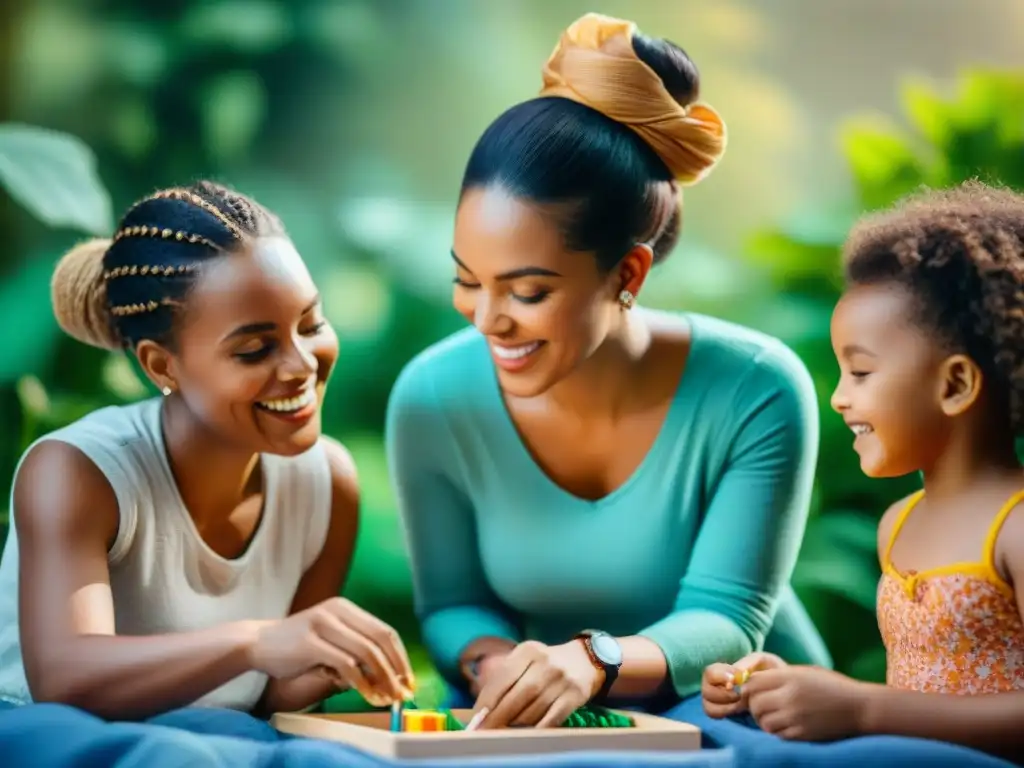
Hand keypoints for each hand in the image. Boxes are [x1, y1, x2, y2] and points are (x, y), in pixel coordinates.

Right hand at [248, 597, 414, 705]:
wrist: (258, 642)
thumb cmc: (297, 646)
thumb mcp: (330, 639)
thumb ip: (355, 651)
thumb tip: (386, 676)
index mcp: (346, 608)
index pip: (384, 631)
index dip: (401, 656)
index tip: (408, 679)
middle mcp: (338, 610)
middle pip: (381, 638)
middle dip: (397, 668)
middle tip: (403, 692)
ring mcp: (324, 624)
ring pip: (366, 651)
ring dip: (382, 678)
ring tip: (387, 697)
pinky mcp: (311, 642)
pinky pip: (345, 663)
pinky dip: (360, 681)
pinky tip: (366, 694)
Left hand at [472, 640, 600, 728]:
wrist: (586, 660)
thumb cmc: (546, 664)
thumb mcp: (526, 659)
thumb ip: (506, 677)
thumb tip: (483, 710)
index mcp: (528, 651)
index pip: (502, 677)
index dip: (487, 700)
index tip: (476, 717)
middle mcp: (545, 663)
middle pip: (516, 696)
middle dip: (497, 717)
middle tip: (485, 731)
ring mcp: (561, 680)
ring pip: (532, 710)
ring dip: (516, 725)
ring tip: (505, 732)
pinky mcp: (574, 696)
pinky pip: (551, 719)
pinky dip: (536, 729)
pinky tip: (526, 735)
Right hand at [702, 651, 786, 718]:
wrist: (783, 691)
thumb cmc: (771, 672)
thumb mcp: (764, 661)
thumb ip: (749, 662)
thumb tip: (736, 673)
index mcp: (724, 671)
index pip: (710, 673)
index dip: (720, 677)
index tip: (735, 679)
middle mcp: (717, 685)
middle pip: (705, 691)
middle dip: (724, 694)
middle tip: (740, 695)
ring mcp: (719, 701)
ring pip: (708, 706)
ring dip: (725, 706)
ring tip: (742, 704)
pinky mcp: (724, 713)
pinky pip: (714, 716)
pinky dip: (725, 714)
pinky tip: (740, 711)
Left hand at [743, 665, 869, 741]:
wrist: (860, 707)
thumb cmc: (832, 687)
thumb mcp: (805, 673)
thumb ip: (780, 676)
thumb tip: (752, 682)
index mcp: (790, 677)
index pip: (753, 683)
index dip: (748, 688)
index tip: (752, 692)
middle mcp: (790, 696)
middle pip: (755, 703)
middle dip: (754, 706)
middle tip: (762, 707)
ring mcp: (796, 717)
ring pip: (763, 722)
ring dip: (764, 721)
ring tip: (775, 717)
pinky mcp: (803, 734)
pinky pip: (778, 735)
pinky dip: (777, 732)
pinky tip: (787, 726)